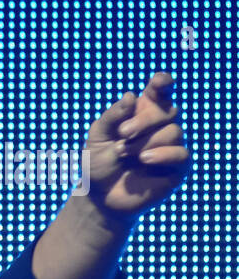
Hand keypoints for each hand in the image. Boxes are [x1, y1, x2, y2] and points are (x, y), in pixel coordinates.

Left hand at [81, 72, 190, 221]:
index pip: (159, 92)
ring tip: (123, 153)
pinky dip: (163, 154)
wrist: (99, 195)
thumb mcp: (98, 136)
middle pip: (167, 110)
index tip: (157, 83)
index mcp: (142, 113)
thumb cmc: (98, 163)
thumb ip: (112, 116)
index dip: (162, 83)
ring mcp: (171, 146)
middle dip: (144, 120)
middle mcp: (160, 126)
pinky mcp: (177, 167)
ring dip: (145, 142)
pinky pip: (181, 153)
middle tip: (123, 133)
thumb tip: (131, 96)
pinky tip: (145, 159)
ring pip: (173, 131)